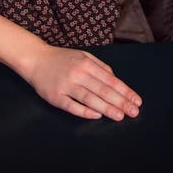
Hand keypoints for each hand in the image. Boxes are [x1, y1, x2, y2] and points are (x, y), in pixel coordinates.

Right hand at [24, 44, 141, 120]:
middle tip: (133, 112)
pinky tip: (97, 115)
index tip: (136, 100)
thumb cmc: (62, 59)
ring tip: (120, 116)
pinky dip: (85, 111)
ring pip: (90, 99)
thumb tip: (114, 79)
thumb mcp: (83, 56)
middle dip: (120, 102)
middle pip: (103, 90)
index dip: (124, 91)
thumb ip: (100, 66)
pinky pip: (72, 106)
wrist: (36, 59)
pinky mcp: (55, 97)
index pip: (110, 80)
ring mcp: (66, 86)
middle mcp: (78, 74)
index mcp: (86, 63)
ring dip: (107, 108)